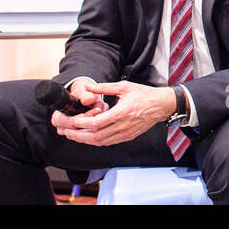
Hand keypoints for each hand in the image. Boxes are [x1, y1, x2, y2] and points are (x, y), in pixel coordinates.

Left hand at [53, 81, 176, 146]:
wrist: (162, 105)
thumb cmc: (145, 94)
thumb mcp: (124, 87)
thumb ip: (104, 87)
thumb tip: (88, 87)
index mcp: (121, 113)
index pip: (95, 123)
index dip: (80, 124)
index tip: (70, 121)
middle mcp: (122, 126)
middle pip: (94, 137)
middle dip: (77, 136)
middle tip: (66, 132)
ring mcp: (125, 133)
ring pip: (100, 142)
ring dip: (85, 140)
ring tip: (73, 135)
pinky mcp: (128, 136)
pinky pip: (108, 142)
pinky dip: (96, 141)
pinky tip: (89, 136)